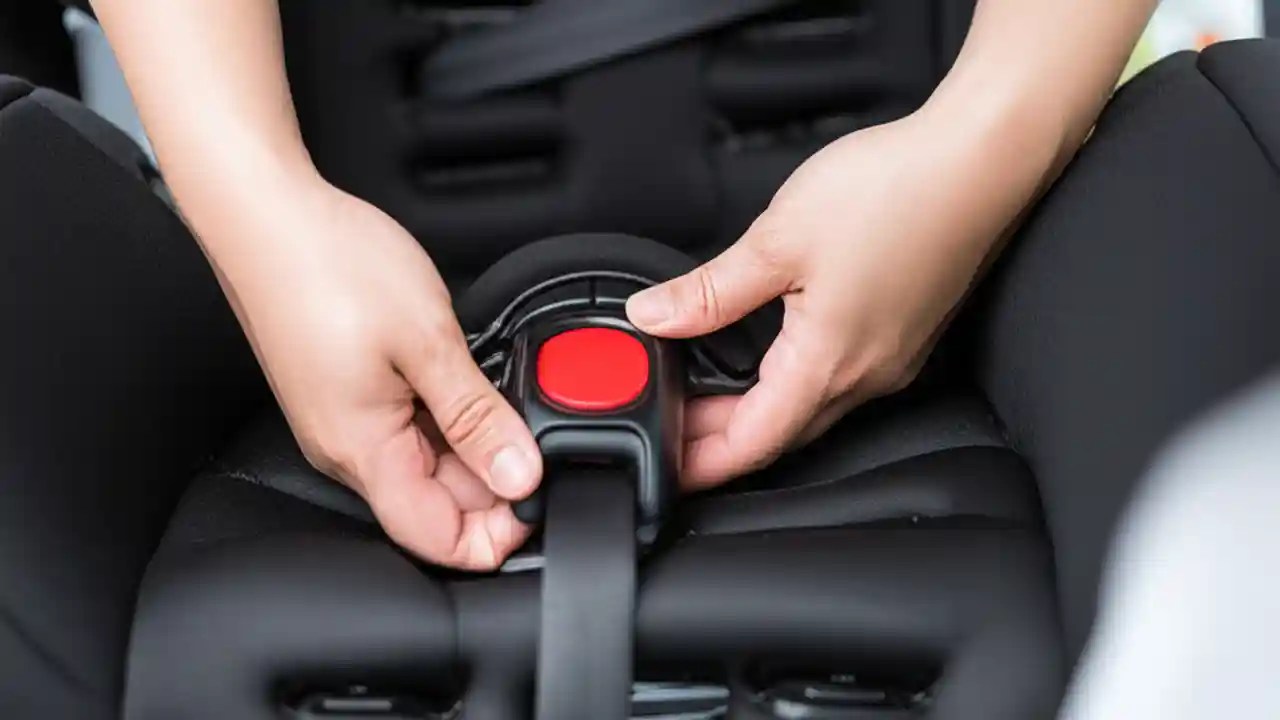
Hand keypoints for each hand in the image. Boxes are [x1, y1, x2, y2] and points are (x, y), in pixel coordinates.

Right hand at [211, 179, 541, 569]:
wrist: (265, 214)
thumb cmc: (330, 264)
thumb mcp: (429, 341)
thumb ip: (478, 416)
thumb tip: (519, 477)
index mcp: (362, 450)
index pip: (434, 539)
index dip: (493, 540)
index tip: (537, 507)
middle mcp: (344, 449)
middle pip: (431, 506)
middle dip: (491, 490)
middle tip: (535, 440)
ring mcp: (340, 422)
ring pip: (421, 468)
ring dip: (471, 452)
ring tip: (503, 404)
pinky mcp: (342, 394)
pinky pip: (403, 433)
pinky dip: (445, 423)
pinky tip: (469, 388)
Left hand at [629, 109, 1045, 489]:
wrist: (979, 159)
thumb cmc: (895, 191)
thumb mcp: (777, 241)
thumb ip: (709, 292)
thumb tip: (653, 318)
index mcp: (828, 364)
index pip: (752, 443)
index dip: (702, 462)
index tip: (666, 465)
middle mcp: (867, 375)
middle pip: (780, 433)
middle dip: (721, 440)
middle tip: (672, 423)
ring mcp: (892, 358)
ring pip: (811, 409)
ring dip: (757, 412)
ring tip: (708, 396)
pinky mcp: (905, 333)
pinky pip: (839, 381)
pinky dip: (794, 384)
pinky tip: (772, 358)